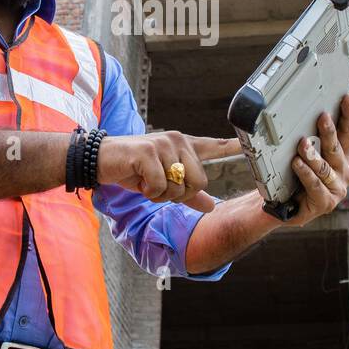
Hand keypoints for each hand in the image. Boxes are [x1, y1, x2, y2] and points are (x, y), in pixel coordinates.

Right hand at [98, 131, 242, 211]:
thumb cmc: (133, 169)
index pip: (214, 145)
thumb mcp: (163, 182)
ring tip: (146, 182)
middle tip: (160, 188)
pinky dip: (149, 192)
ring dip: (161, 194)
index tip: (248, 144)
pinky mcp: (149, 153)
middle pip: (199, 181)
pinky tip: (138, 181)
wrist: (101, 161)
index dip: (232, 146)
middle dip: (179, 194)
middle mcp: (177, 141)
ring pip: (179, 186)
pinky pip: (160, 186)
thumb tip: (210, 207)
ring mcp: (163, 145)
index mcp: (183, 146)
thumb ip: (188, 193)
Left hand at [280, 95, 348, 227]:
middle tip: (322, 116)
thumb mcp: (302, 155)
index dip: (348, 115)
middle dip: (329, 131)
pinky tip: (297, 164)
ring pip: (324, 167)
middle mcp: (342, 172)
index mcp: (340, 158)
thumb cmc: (292, 177)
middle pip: (336, 148)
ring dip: (313, 154)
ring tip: (302, 144)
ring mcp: (336, 189)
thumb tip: (300, 114)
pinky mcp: (325, 202)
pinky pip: (314, 184)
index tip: (346, 98)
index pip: (347, 133)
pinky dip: (305, 173)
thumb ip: (308, 139)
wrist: (281, 207)